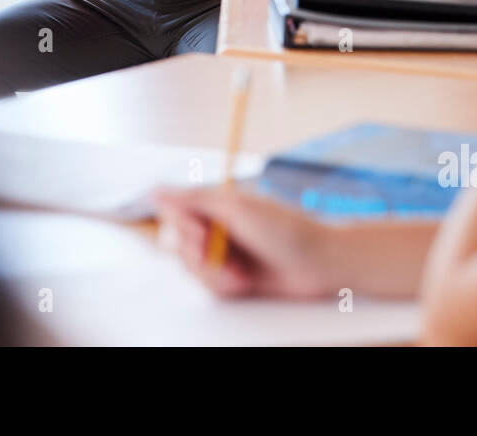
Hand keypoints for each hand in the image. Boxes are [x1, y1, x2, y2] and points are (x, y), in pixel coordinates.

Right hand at [153, 185, 343, 298]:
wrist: (321, 263)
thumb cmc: (285, 230)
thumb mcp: (237, 209)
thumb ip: (193, 199)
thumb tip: (155, 190)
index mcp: (217, 205)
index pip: (177, 215)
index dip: (183, 228)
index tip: (202, 233)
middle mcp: (218, 228)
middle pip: (180, 245)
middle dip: (199, 257)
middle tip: (221, 256)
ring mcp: (227, 253)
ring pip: (193, 269)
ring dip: (214, 275)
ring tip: (240, 273)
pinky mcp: (236, 277)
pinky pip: (211, 287)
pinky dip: (225, 286)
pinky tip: (246, 282)